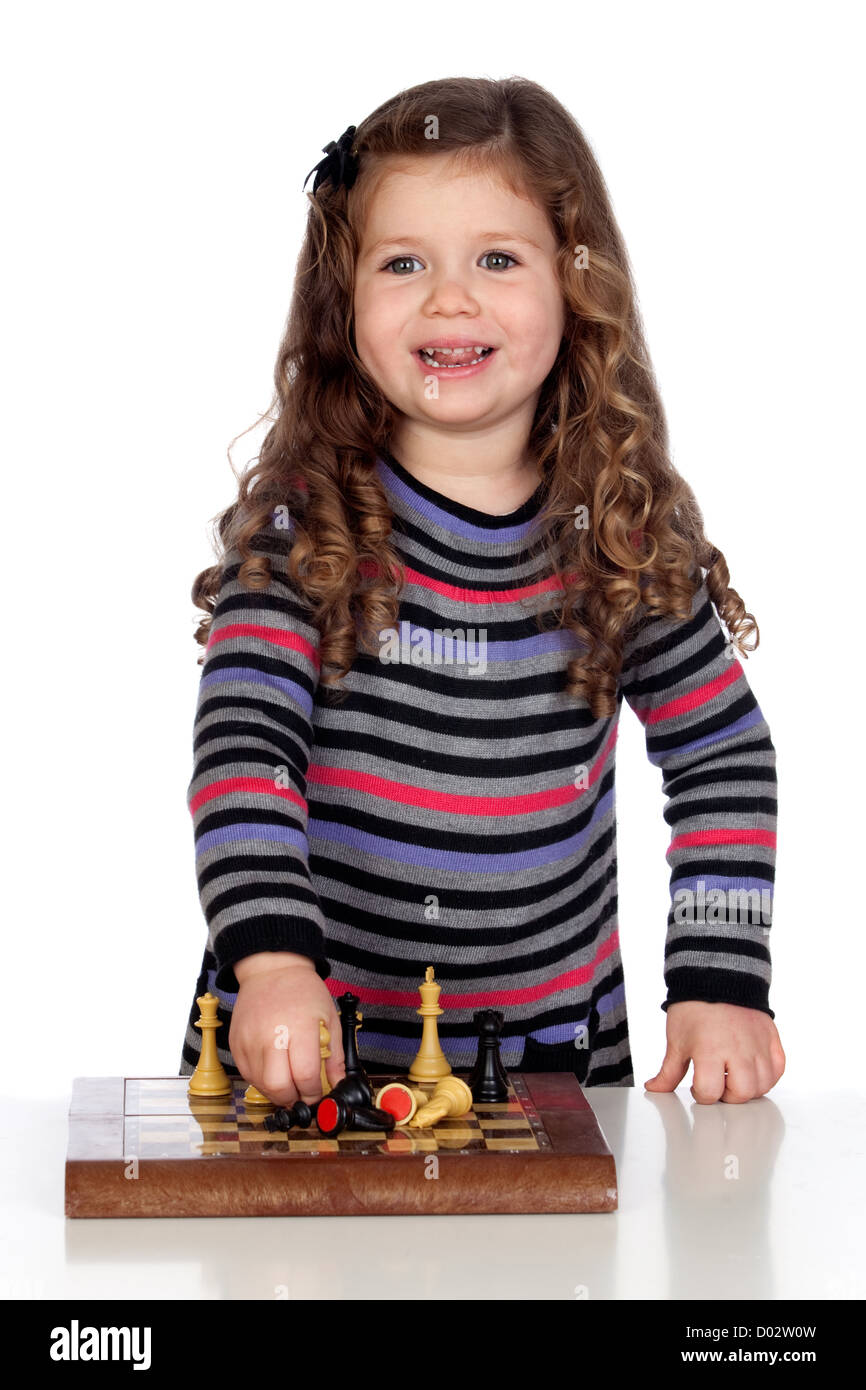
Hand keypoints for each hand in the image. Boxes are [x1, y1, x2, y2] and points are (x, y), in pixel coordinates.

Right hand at [229, 952, 345, 1106]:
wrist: (271, 969)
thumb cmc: (302, 991)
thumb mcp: (329, 1018)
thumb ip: (335, 1055)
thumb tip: (338, 1084)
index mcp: (299, 1027)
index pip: (305, 1075)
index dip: (314, 1092)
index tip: (317, 1093)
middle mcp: (270, 1035)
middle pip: (279, 1087)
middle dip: (294, 1098)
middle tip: (302, 1094)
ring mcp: (249, 1041)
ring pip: (261, 1085)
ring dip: (277, 1092)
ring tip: (289, 1082)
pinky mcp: (236, 1044)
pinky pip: (247, 1075)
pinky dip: (262, 1081)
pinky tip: (274, 1071)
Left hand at [644, 1001, 785, 1102]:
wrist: (715, 977)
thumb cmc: (694, 1007)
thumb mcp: (677, 1041)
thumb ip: (669, 1071)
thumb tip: (656, 1088)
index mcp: (709, 1050)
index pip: (710, 1092)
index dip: (701, 1094)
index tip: (697, 1085)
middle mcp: (738, 1049)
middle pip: (742, 1093)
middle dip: (727, 1095)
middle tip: (718, 1083)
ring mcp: (758, 1044)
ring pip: (763, 1085)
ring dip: (748, 1088)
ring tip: (734, 1076)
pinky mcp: (771, 1038)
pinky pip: (778, 1069)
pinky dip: (767, 1076)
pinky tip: (752, 1071)